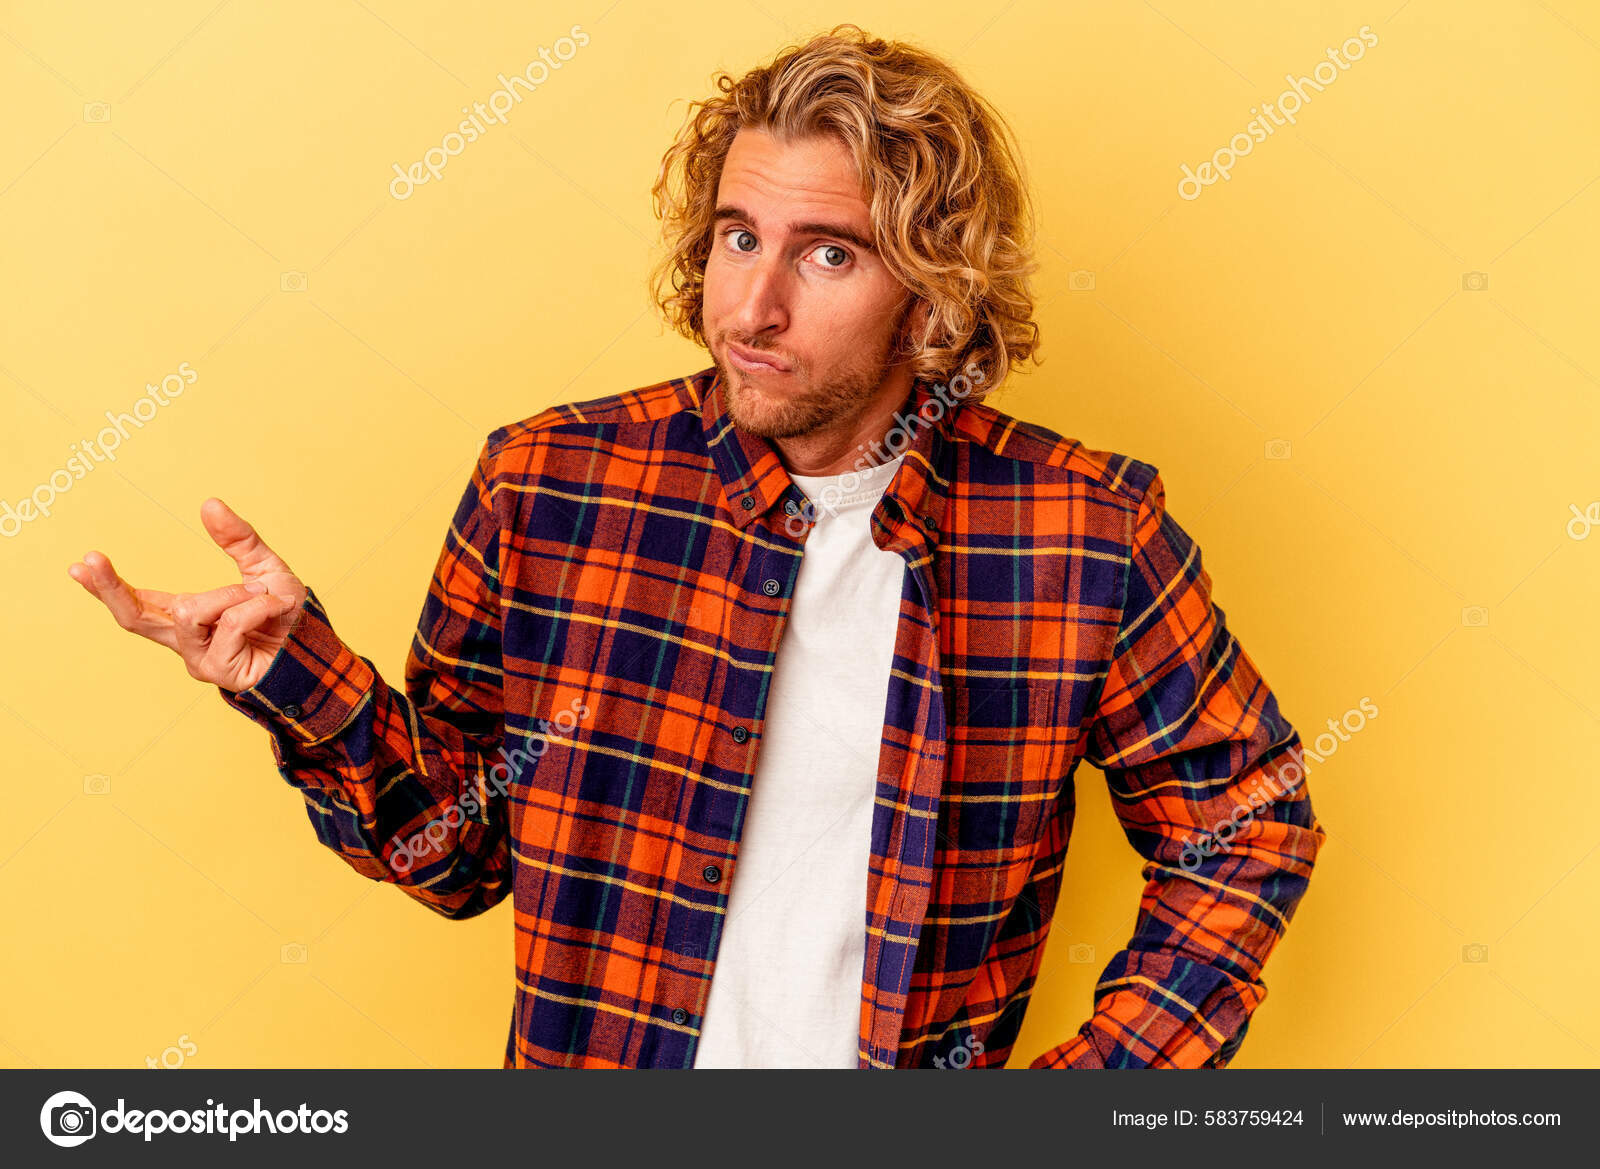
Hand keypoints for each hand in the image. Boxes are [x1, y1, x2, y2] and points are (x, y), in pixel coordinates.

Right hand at [68, 498, 309, 692]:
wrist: (317, 653)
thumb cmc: (287, 618)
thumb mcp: (264, 568)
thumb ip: (237, 539)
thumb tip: (209, 503)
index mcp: (188, 615)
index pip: (138, 602)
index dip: (107, 585)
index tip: (79, 564)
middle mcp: (187, 639)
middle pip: (133, 618)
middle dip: (111, 587)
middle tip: (91, 559)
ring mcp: (199, 658)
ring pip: (193, 612)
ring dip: (232, 594)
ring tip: (262, 598)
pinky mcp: (218, 671)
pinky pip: (230, 624)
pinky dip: (256, 607)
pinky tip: (274, 611)